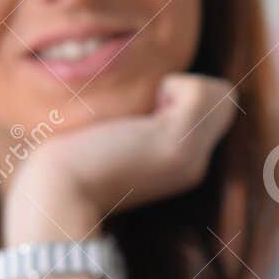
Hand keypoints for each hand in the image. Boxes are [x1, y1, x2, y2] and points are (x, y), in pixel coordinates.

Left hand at [3, 73, 237, 242]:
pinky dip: (173, 85)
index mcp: (180, 164)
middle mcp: (194, 163)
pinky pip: (202, 88)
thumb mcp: (116, 136)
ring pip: (219, 92)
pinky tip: (140, 117)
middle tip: (138, 117)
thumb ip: (142, 119)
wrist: (58, 193)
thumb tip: (154, 90)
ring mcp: (192, 155)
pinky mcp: (181, 143)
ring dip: (178, 87)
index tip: (139, 120)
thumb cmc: (70, 162)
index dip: (182, 97)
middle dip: (183, 90)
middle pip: (220, 98)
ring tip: (140, 118)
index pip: (212, 110)